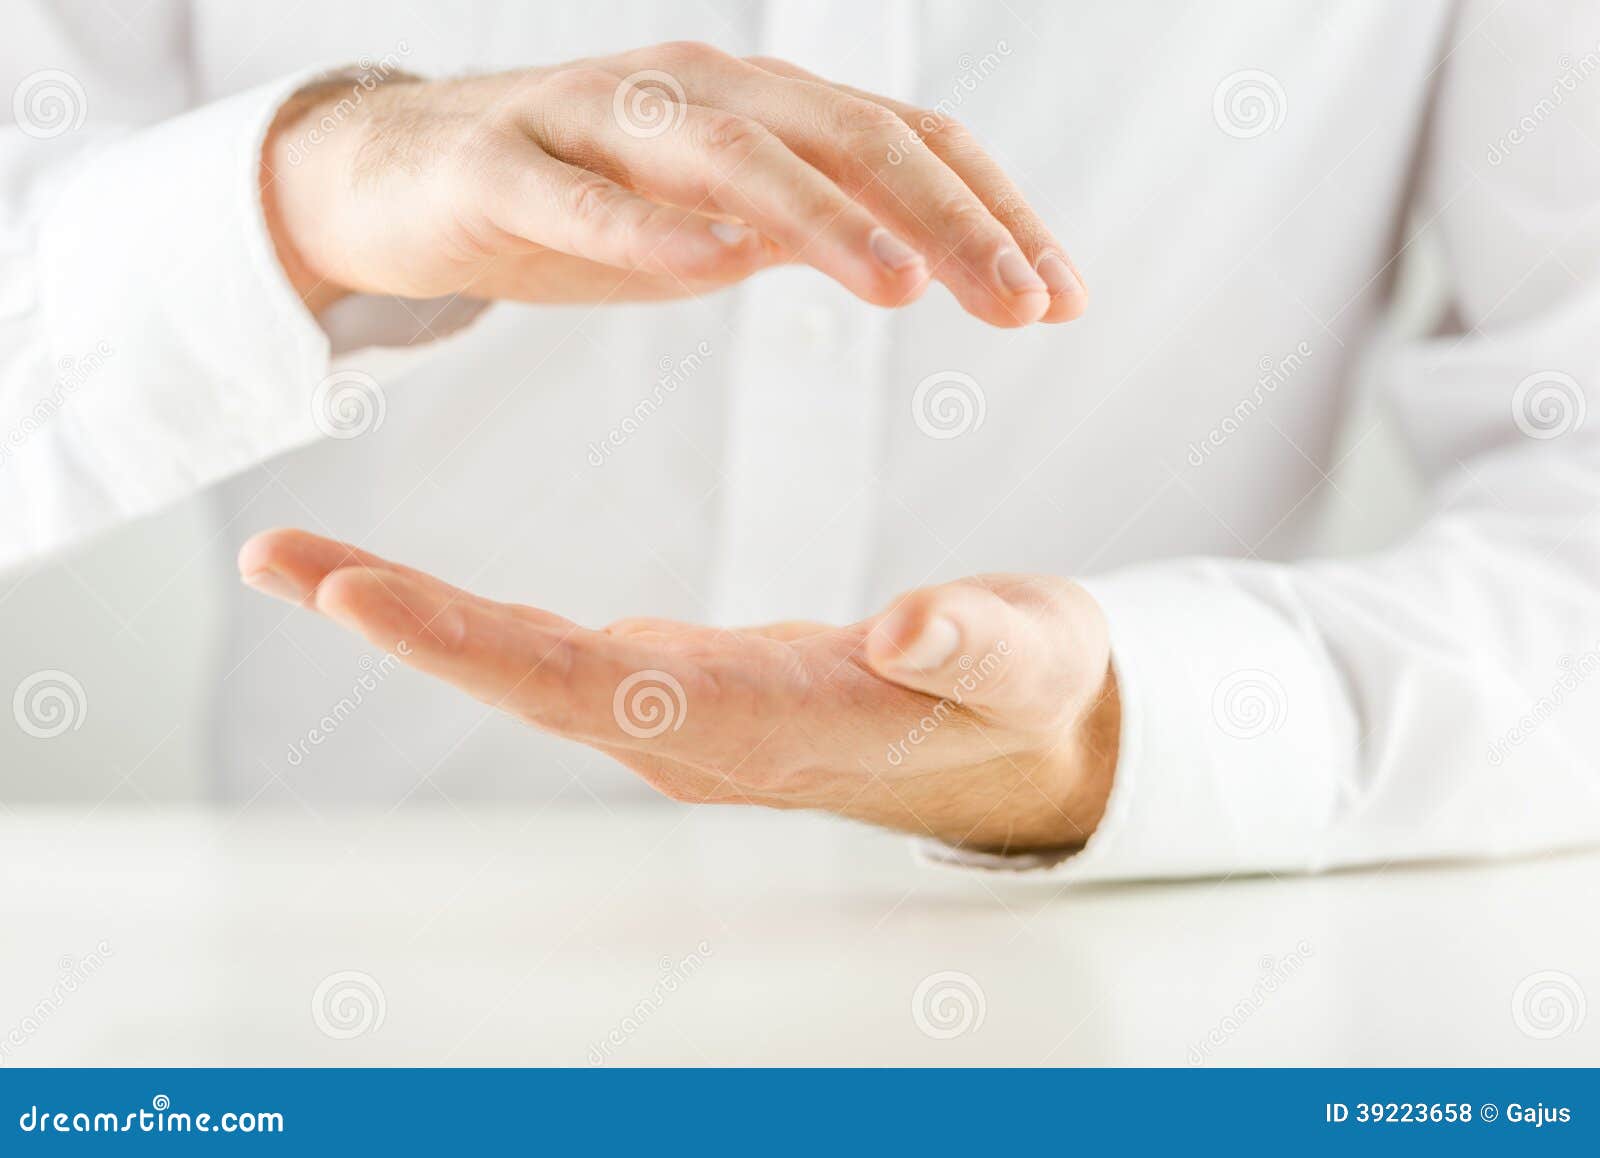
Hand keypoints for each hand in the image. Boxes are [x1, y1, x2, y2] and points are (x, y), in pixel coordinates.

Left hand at [238, 529, 1118, 853]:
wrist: (1014, 742)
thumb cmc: (1022, 692)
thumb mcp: (1024, 657)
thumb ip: (970, 644)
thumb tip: (905, 627)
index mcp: (771, 723)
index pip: (603, 690)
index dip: (481, 651)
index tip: (367, 602)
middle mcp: (702, 733)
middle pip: (530, 683)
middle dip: (406, 625)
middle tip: (284, 564)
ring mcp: (684, 716)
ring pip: (528, 673)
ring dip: (419, 622)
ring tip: (309, 568)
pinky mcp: (680, 688)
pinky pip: (553, 661)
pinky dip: (471, 626)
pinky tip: (407, 596)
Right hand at [262, 42, 1086, 326]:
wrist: (400, 175)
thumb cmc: (573, 199)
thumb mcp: (715, 218)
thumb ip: (806, 225)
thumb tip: (921, 257)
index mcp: (760, 111)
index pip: (905, 143)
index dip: (994, 213)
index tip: (1064, 297)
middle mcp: (696, 94)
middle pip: (846, 136)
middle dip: (948, 219)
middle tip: (1023, 305)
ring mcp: (597, 120)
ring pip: (730, 154)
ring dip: (826, 216)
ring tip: (903, 284)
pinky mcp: (503, 165)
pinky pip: (582, 198)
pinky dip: (651, 227)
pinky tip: (714, 262)